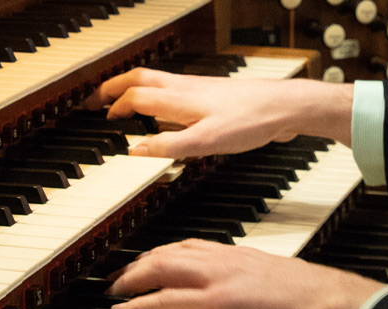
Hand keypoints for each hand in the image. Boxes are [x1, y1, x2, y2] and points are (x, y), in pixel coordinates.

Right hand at [87, 68, 353, 158]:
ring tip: (127, 102)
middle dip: (117, 87)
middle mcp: (186, 89)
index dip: (115, 107)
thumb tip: (135, 150)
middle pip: (141, 79)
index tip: (101, 117)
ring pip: (159, 83)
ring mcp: (200, 90)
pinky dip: (160, 98)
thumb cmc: (251, 121)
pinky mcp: (215, 96)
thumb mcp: (205, 142)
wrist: (286, 107)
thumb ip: (168, 146)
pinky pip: (177, 92)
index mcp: (178, 99)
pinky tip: (170, 115)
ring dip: (137, 89)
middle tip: (100, 98)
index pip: (135, 97)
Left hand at [106, 239, 386, 308]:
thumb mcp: (281, 286)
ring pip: (163, 267)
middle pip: (170, 252)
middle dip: (139, 262)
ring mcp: (222, 280)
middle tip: (117, 276)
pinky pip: (170, 299)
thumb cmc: (320, 302)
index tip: (148, 262)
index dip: (165, 253)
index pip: (193, 247)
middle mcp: (228, 260)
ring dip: (133, 278)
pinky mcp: (220, 303)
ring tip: (113, 290)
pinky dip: (143, 302)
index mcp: (243, 256)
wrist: (335, 305)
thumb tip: (251, 303)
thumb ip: (259, 288)